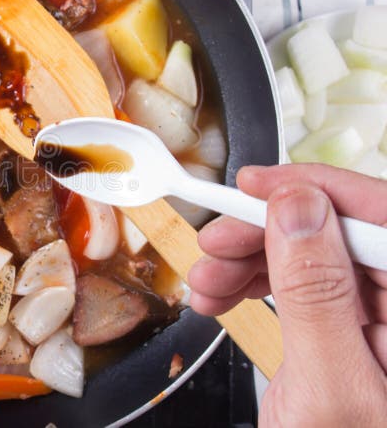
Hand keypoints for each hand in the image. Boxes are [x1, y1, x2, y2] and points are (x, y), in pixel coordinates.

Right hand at [188, 164, 386, 425]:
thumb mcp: (330, 391)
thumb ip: (318, 295)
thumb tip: (299, 208)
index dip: (323, 191)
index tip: (258, 185)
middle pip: (346, 236)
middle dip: (271, 232)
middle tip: (215, 243)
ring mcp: (382, 327)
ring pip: (319, 258)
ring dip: (254, 259)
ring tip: (206, 280)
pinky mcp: (351, 336)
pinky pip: (305, 288)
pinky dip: (257, 285)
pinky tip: (223, 294)